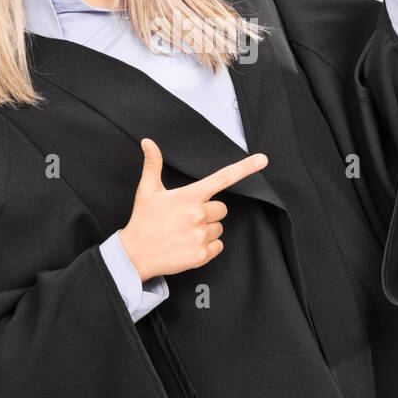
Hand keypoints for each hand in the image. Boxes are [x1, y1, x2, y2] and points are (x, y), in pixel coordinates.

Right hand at [118, 137, 268, 280]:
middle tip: (187, 218)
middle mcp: (198, 214)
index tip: (262, 160)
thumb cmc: (143, 221)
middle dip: (209, 212)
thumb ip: (153, 165)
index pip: (222, 178)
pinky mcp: (202, 255)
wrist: (135, 255)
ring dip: (207, 230)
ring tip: (185, 232)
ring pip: (219, 227)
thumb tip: (148, 142)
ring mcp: (201, 235)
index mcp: (189, 196)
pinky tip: (188, 245)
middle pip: (222, 208)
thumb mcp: (147, 191)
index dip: (244, 168)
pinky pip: (218, 246)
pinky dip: (207, 247)